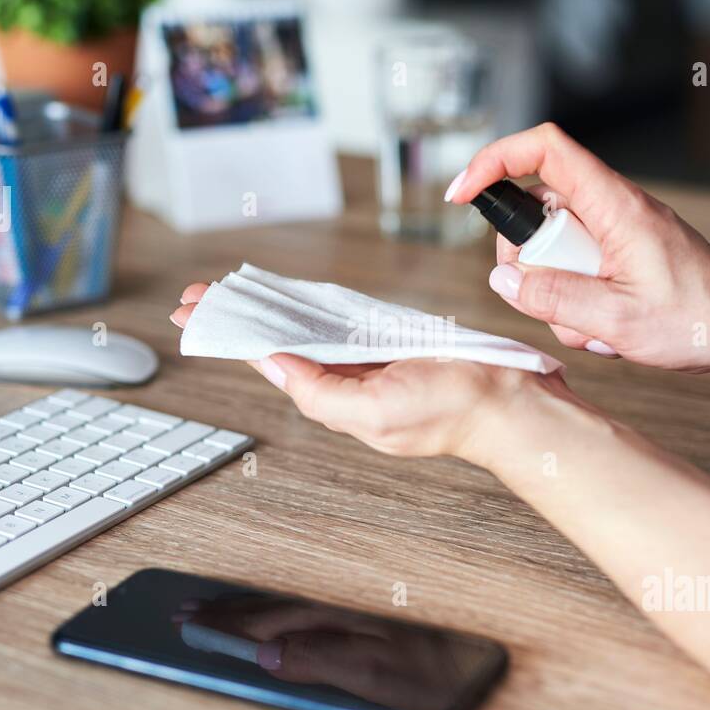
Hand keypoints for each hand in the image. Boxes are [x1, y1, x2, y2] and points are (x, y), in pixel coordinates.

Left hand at [171, 283, 576, 461]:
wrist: (512, 405)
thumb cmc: (454, 413)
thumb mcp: (376, 411)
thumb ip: (321, 393)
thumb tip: (274, 366)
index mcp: (338, 404)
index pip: (272, 365)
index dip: (233, 338)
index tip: (197, 316)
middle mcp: (349, 384)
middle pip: (281, 345)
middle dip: (239, 321)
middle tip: (198, 298)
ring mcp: (371, 365)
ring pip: (306, 332)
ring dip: (268, 312)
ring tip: (230, 295)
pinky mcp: (394, 347)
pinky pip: (341, 324)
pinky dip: (311, 310)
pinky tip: (291, 301)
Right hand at [174, 594, 491, 709]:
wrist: (478, 660)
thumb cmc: (432, 671)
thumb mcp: (374, 672)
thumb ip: (318, 661)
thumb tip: (264, 657)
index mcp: (335, 624)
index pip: (265, 626)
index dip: (224, 627)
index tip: (187, 624)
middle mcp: (339, 615)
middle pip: (269, 611)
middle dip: (225, 611)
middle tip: (185, 611)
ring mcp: (349, 619)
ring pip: (285, 609)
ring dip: (246, 609)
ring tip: (214, 607)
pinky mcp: (362, 630)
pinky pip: (305, 612)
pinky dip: (276, 612)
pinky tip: (270, 617)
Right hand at [447, 122, 709, 375]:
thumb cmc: (701, 320)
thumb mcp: (618, 319)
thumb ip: (554, 297)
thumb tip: (504, 280)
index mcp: (615, 205)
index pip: (544, 149)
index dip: (494, 159)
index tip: (462, 193)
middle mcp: (613, 209)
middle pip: (536, 209)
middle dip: (526, 260)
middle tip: (546, 299)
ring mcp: (617, 233)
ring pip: (553, 248)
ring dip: (558, 293)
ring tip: (597, 327)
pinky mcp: (622, 256)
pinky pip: (577, 271)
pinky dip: (579, 305)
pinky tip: (610, 332)